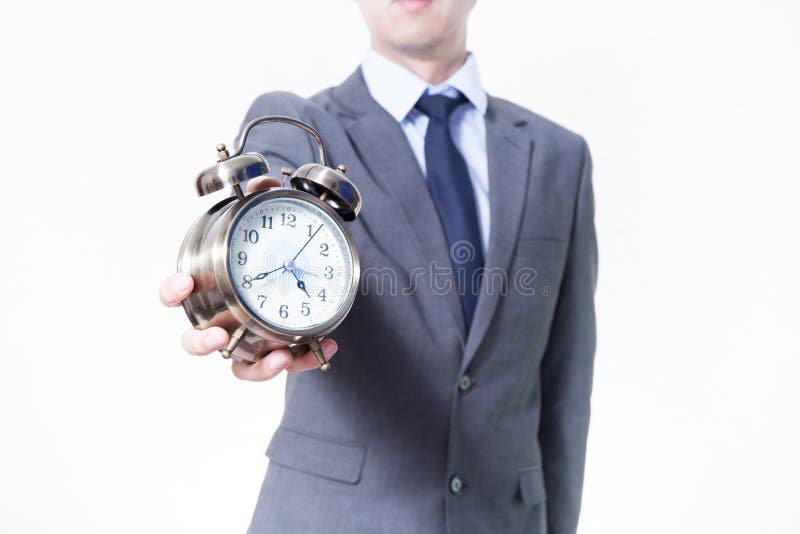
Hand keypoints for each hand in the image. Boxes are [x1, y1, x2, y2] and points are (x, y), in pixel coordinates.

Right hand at [158, 176, 339, 380]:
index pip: (175, 293)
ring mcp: (245, 340)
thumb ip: (261, 202)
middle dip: (202, 341)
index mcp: (207, 288)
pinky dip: (305, 360)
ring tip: (278, 357)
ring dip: (256, 368)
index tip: (185, 283)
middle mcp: (219, 318)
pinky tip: (328, 347)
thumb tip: (262, 183)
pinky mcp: (274, 351)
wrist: (295, 269)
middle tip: (218, 335)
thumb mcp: (264, 221)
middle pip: (196, 341)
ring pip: (238, 366)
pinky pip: (284, 363)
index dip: (173, 290)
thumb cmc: (266, 250)